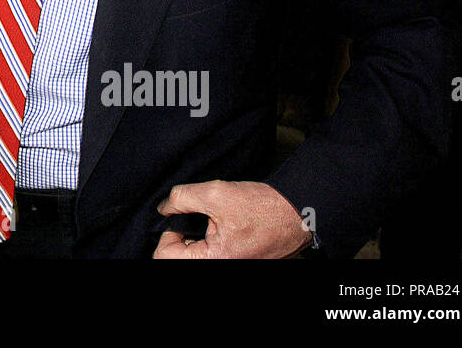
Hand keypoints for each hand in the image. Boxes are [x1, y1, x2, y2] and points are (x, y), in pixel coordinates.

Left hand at [153, 180, 311, 258]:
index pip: (165, 256)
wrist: (297, 213)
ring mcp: (231, 264)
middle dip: (183, 234)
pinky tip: (223, 225)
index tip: (180, 217)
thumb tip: (164, 208)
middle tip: (199, 216)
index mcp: (214, 260)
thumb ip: (182, 198)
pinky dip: (210, 238)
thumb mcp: (216, 193)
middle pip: (180, 256)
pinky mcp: (237, 260)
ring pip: (195, 254)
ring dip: (197, 236)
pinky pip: (212, 253)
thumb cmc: (264, 206)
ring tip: (215, 220)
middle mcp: (222, 267)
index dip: (167, 232)